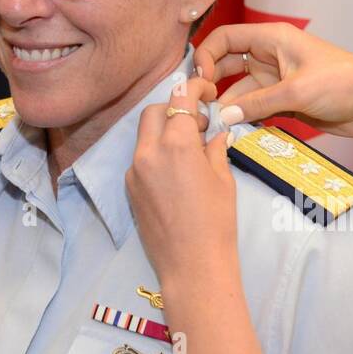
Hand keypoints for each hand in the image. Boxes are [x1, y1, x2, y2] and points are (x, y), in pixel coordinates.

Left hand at [127, 77, 239, 291]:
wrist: (192, 265)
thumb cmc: (217, 222)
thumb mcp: (223, 179)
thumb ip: (215, 148)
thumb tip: (216, 131)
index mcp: (177, 145)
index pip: (180, 99)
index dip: (194, 87)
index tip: (207, 91)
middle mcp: (149, 152)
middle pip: (154, 111)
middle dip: (174, 108)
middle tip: (198, 121)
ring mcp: (134, 170)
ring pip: (144, 135)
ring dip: (164, 131)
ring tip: (189, 148)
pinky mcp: (129, 188)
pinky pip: (140, 158)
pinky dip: (156, 154)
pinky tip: (175, 172)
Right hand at [194, 22, 352, 149]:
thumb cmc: (345, 83)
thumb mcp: (296, 91)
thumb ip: (257, 103)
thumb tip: (223, 114)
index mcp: (272, 38)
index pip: (226, 37)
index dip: (207, 55)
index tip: (200, 80)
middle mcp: (269, 55)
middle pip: (226, 63)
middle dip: (212, 83)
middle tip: (201, 105)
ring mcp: (274, 78)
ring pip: (238, 89)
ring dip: (228, 105)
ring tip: (216, 124)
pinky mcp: (282, 100)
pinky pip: (253, 106)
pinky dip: (243, 117)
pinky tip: (236, 129)